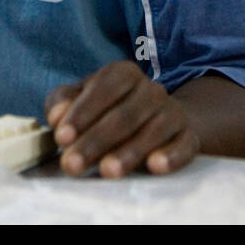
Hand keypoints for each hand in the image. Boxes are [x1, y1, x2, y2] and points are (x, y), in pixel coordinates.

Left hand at [44, 60, 199, 177]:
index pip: (104, 87)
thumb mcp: (82, 100)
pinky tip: (155, 166)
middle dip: (96, 140)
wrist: (161, 120)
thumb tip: (56, 117)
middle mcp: (151, 90)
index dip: (82, 112)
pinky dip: (171, 155)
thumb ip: (63, 103)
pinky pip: (184, 145)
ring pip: (153, 130)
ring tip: (107, 171)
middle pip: (124, 115)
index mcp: (123, 74)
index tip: (62, 137)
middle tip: (72, 165)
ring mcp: (172, 112)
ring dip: (129, 152)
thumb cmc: (109, 111)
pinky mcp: (188, 136)